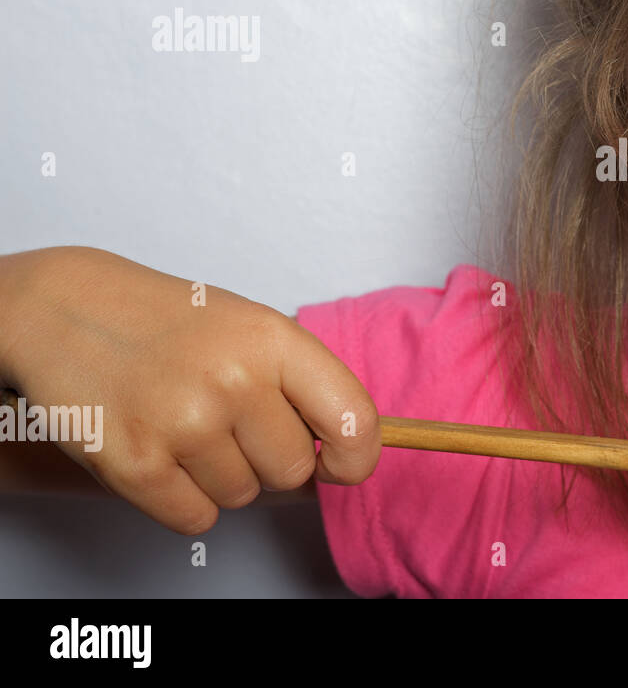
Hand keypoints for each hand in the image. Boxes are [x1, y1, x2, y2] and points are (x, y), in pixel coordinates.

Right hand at [0, 246, 379, 532]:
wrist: (69, 311)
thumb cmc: (172, 324)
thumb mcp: (252, 329)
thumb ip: (303, 386)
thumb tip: (342, 458)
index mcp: (276, 341)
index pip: (354, 422)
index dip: (355, 457)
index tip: (338, 463)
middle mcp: (235, 381)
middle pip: (291, 473)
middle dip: (267, 461)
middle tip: (230, 424)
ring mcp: (184, 424)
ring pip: (242, 497)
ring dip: (219, 476)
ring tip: (186, 426)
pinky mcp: (136, 464)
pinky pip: (195, 519)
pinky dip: (182, 498)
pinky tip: (162, 452)